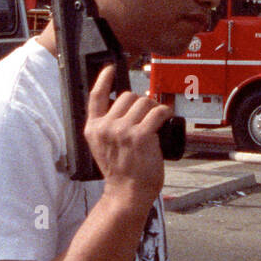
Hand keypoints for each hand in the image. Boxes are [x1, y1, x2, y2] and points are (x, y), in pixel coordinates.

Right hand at [84, 64, 173, 205]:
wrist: (128, 192)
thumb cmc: (121, 171)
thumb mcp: (103, 147)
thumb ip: (107, 128)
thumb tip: (128, 108)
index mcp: (93, 128)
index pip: (96, 96)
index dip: (104, 79)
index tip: (111, 68)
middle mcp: (105, 127)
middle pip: (127, 96)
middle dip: (141, 103)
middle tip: (148, 117)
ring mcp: (122, 130)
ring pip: (144, 102)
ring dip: (153, 108)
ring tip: (156, 121)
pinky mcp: (141, 136)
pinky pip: (158, 112)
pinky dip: (165, 112)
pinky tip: (167, 117)